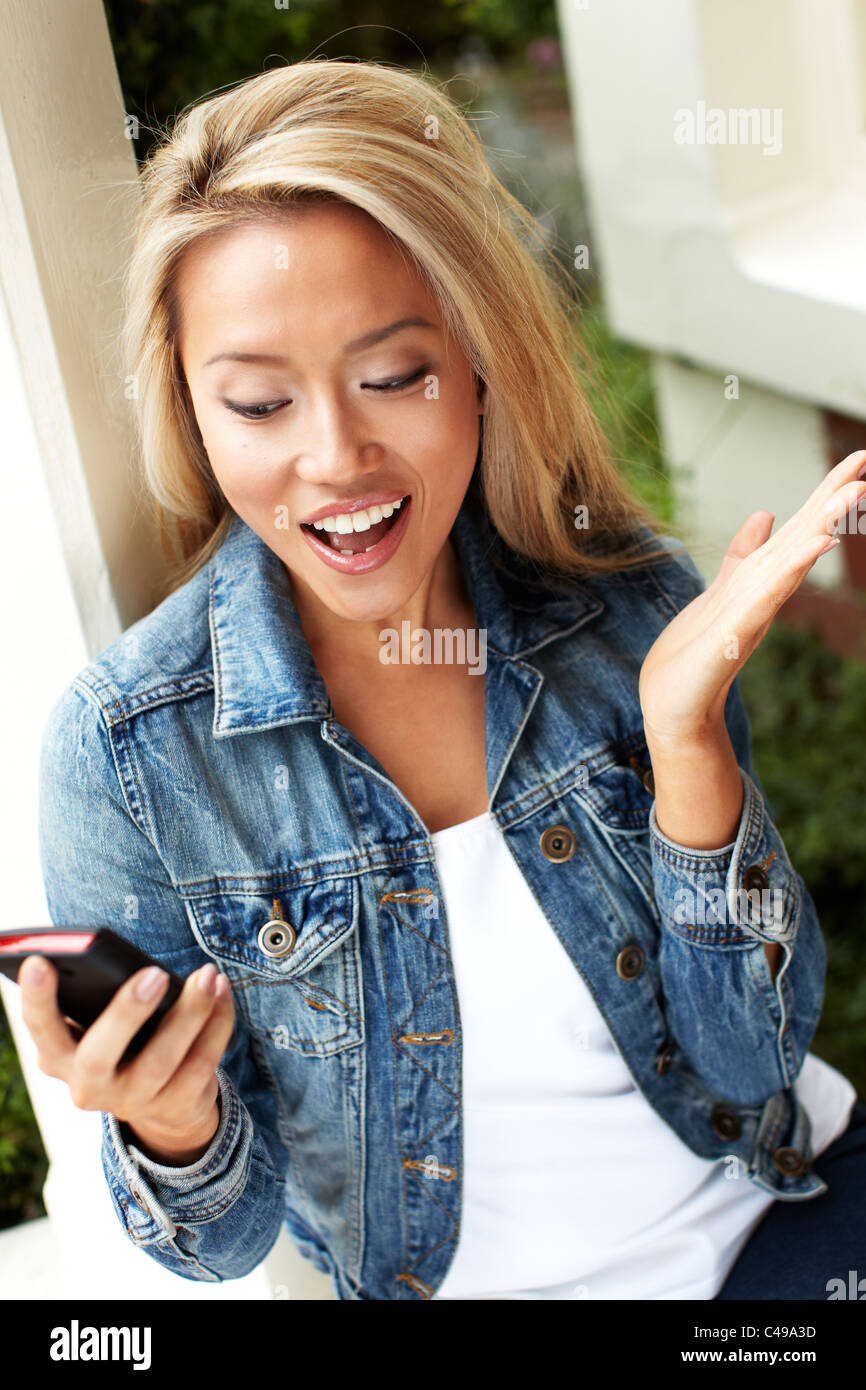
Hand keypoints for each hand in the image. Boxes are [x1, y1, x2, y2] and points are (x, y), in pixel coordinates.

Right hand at [18, 954, 233, 1160]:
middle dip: (126, 1013)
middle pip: (99, 1055)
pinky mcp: (176, 1105)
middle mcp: (88, 1086)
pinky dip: (217, 1022)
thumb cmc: (123, 1041)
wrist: (161, 1102)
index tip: (41, 962)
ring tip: (207, 975)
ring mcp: (133, 1101)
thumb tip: (130, 967)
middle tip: (155, 973)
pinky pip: (202, 1061)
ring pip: (162, 1059)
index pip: (41, 1028)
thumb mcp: (99, 1025)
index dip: (37, 999)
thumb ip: (100, 1001)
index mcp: (59, 1056)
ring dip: (190, 1012)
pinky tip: (222, 991)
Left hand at [639, 448, 865, 747]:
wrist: (674, 709)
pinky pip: (769, 593)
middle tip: (865, 461)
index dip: (823, 495)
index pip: (797, 530)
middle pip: (803, 537)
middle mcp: (763, 592)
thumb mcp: (719, 591)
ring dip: (822, 526)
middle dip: (832, 500)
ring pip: (794, 560)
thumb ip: (742, 556)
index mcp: (758, 579)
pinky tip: (816, 544)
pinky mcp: (736, 632)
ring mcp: (753, 611)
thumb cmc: (695, 657)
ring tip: (853, 492)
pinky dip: (793, 567)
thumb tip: (765, 514)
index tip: (856, 460)